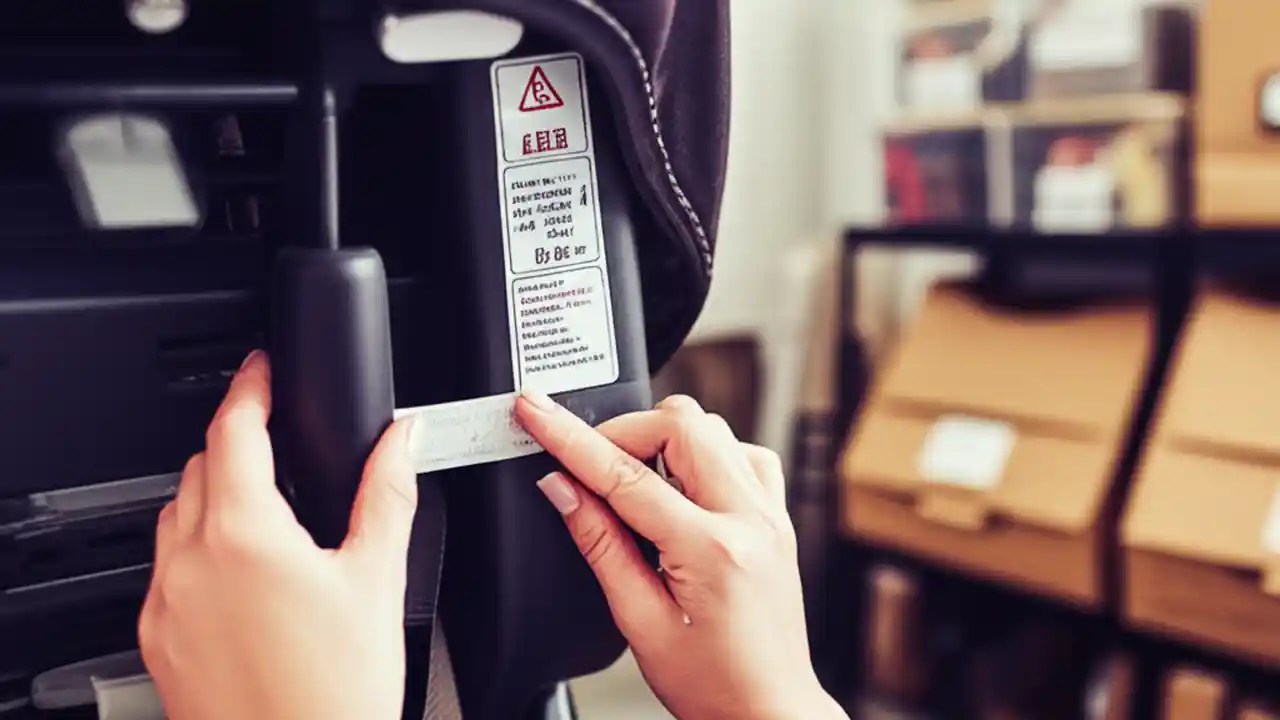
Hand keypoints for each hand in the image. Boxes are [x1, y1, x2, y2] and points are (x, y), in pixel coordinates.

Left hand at [138, 351, 417, 719]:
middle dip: (237, 440)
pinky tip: (244, 573)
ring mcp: (167, 605)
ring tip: (267, 506)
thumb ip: (387, 495)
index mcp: (245, 536)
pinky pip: (165, 569)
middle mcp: (190, 564)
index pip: (233, 429)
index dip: (250, 387)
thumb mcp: (378, 581)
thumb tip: (401, 440)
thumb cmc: (337, 695)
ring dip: (213, 493)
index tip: (262, 370)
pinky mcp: (159, 641)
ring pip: (175, 516)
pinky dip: (198, 549)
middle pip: (199, 466)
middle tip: (280, 439)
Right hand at [516, 392, 846, 719]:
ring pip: (715, 428)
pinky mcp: (778, 516)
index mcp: (710, 549)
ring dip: (666, 441)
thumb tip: (563, 490)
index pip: (625, 474)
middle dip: (624, 431)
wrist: (769, 713)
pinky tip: (684, 489)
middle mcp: (749, 519)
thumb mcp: (640, 622)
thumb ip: (600, 546)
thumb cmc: (712, 684)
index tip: (536, 409)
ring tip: (637, 487)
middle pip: (681, 424)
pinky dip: (705, 455)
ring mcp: (771, 514)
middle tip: (590, 465)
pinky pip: (742, 453)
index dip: (570, 437)